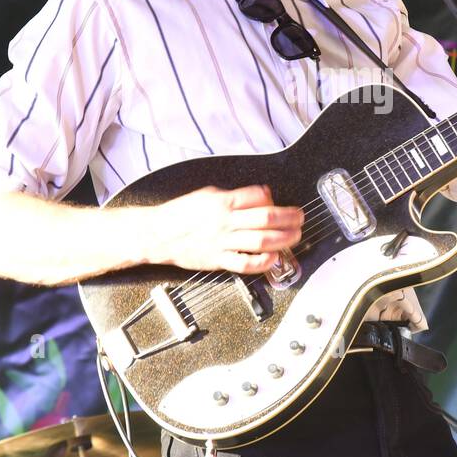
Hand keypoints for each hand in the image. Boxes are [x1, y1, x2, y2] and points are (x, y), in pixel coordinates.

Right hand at [152, 185, 302, 273]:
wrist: (157, 234)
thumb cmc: (180, 214)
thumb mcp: (207, 194)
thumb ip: (233, 195)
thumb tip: (260, 194)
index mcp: (222, 201)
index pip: (258, 196)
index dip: (275, 199)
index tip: (283, 203)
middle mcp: (225, 221)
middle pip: (266, 218)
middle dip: (288, 218)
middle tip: (300, 218)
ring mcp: (222, 241)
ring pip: (261, 240)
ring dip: (283, 238)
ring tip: (295, 236)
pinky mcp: (218, 260)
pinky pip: (245, 262)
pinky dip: (262, 262)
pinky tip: (274, 259)